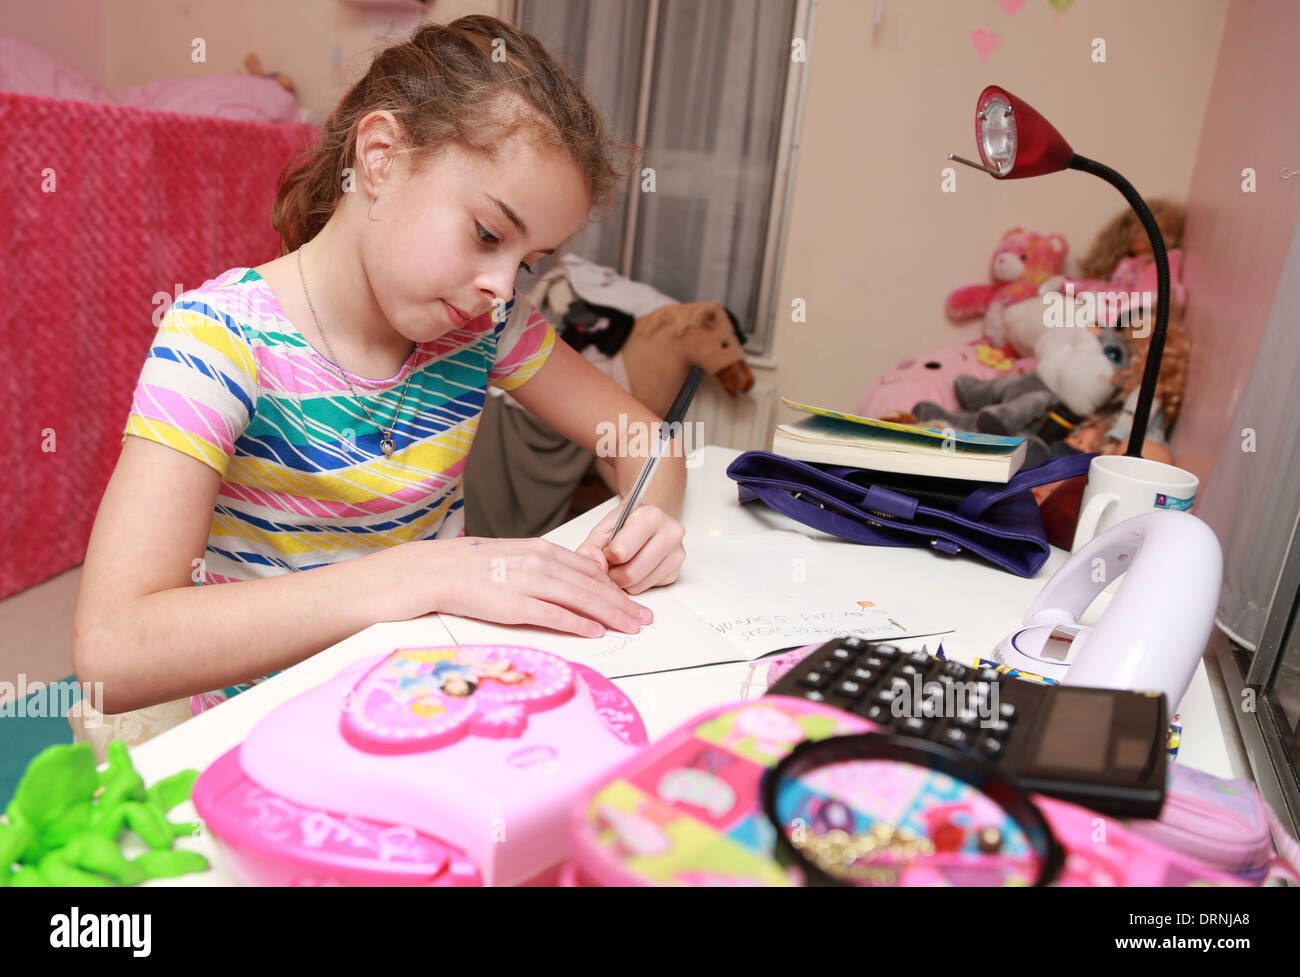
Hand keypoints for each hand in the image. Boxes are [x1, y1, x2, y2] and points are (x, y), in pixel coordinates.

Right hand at [424, 537, 653, 638]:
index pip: (591, 571)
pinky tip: (596, 631)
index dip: (617, 587)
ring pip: (582, 600)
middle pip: (593, 586)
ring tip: (632, 627)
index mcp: (544, 550)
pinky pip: (555, 615)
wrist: (439, 570)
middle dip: (624, 604)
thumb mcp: (518, 556)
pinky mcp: (515, 605)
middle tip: (645, 618)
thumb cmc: (475, 566)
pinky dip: (579, 624)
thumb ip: (547, 567)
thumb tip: (576, 580)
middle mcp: (541, 564)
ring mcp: (529, 584)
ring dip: (612, 615)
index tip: (634, 600)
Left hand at [575, 504, 684, 595]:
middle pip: (630, 573)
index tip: (607, 550)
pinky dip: (635, 583)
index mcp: (651, 516)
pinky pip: (646, 589)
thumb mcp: (605, 527)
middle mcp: (670, 534)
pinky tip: (635, 568)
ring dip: (623, 581)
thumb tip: (592, 564)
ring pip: (637, 585)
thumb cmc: (628, 522)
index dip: (607, 555)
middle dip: (613, 574)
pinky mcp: (675, 573)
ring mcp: (676, 555)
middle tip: (610, 564)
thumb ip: (592, 546)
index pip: (621, 551)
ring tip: (623, 564)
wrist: (649, 520)